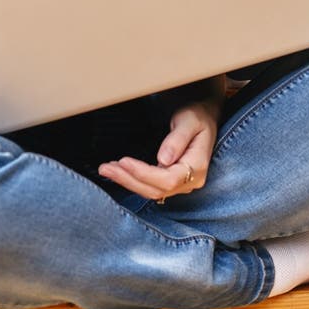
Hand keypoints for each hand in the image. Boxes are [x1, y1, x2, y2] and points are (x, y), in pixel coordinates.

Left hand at [98, 101, 218, 201]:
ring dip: (127, 182)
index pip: (168, 179)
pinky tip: (118, 172)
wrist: (203, 118)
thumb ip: (177, 139)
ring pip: (151, 191)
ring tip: (106, 170)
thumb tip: (163, 160)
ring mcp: (181, 183)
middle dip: (129, 180)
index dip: (144, 174)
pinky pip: (151, 186)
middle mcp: (190, 180)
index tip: (124, 161)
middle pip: (157, 190)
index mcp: (197, 166)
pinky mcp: (171, 180)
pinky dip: (133, 180)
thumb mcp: (190, 121)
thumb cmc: (197, 116)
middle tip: (105, 168)